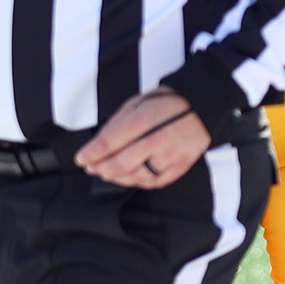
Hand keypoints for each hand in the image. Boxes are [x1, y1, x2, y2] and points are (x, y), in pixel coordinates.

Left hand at [73, 87, 208, 188]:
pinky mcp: (182, 164)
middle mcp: (160, 138)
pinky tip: (130, 175)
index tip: (81, 158)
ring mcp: (173, 154)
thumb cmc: (168, 102)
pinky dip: (139, 182)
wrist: (203, 104)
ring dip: (117, 177)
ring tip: (108, 172)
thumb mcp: (139, 101)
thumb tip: (98, 144)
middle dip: (101, 168)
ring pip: (137, 176)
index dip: (92, 153)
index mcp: (147, 118)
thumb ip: (118, 122)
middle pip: (121, 163)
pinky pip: (156, 182)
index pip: (111, 141)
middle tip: (91, 167)